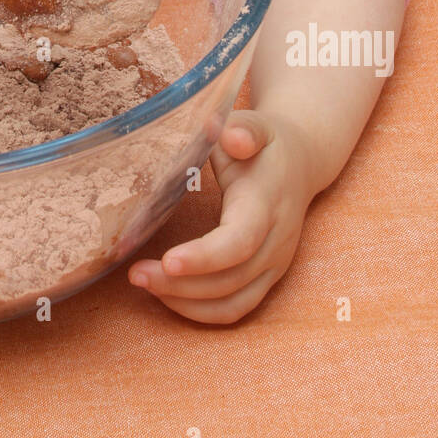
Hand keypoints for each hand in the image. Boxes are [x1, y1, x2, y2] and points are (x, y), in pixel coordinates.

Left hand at [128, 108, 316, 323]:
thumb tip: (222, 130)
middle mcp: (276, 241)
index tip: (167, 260)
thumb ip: (243, 129)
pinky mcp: (267, 278)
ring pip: (232, 302)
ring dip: (185, 302)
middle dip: (180, 284)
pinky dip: (201, 311)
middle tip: (135, 274)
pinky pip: (236, 308)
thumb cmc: (267, 143)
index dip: (204, 257)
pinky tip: (167, 296)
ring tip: (143, 284)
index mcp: (267, 203)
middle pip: (230, 279)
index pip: (239, 241)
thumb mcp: (256, 126)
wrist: (302, 162)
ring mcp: (275, 265)